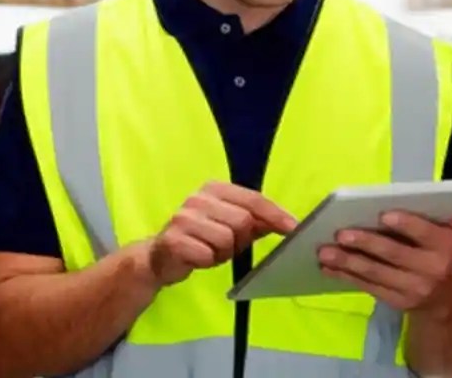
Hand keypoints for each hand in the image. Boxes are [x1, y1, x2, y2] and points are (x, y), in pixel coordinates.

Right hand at [146, 181, 297, 286]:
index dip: (275, 214)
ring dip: (223, 253)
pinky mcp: (173, 239)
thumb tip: (286, 222)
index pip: (253, 199)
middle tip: (227, 247)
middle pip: (242, 221)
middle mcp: (198, 198)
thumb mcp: (230, 228)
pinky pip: (207, 255)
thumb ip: (256, 222)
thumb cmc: (200, 240)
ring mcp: (183, 218)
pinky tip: (197, 258)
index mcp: (214, 189)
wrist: (158, 259)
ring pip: (226, 239)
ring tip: (210, 251)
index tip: (293, 228)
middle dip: (241, 240)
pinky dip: (208, 262)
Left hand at [318, 211, 451, 313]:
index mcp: (445, 246)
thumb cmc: (436, 252)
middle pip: (394, 254)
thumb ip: (436, 216)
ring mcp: (413, 289)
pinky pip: (368, 287)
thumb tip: (420, 194)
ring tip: (324, 252)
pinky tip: (328, 268)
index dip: (406, 224)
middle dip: (366, 243)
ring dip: (347, 261)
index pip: (425, 233)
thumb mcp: (445, 234)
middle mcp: (432, 269)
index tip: (383, 215)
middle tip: (340, 234)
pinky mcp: (396, 302)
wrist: (444, 297)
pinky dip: (346, 276)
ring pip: (376, 272)